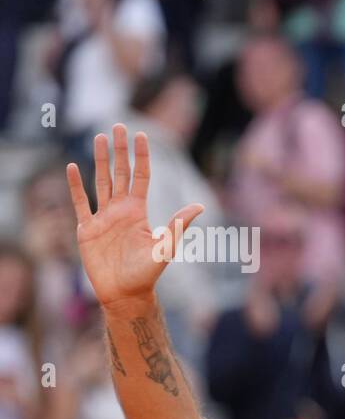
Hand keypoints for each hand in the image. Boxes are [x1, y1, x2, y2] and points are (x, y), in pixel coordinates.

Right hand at [66, 124, 203, 310]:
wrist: (126, 293)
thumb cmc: (147, 273)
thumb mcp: (165, 246)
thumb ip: (178, 224)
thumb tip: (200, 206)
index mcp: (139, 211)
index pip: (140, 176)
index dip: (141, 156)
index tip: (141, 135)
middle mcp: (121, 210)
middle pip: (119, 172)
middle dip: (119, 150)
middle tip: (117, 125)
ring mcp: (103, 217)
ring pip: (100, 181)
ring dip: (98, 160)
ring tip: (98, 137)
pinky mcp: (87, 229)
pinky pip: (80, 203)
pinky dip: (75, 186)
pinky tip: (72, 168)